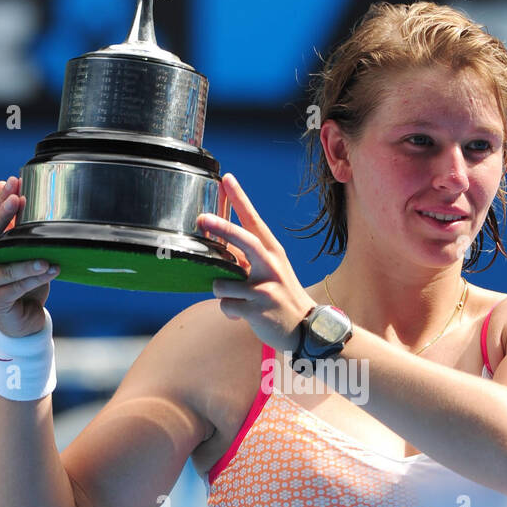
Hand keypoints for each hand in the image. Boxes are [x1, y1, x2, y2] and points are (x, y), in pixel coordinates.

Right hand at [0, 176, 59, 337]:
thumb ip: (14, 225)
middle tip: (18, 199)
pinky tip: (50, 271)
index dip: (0, 201)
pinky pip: (14, 288)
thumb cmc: (24, 283)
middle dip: (1, 216)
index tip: (14, 181)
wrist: (24, 320)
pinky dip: (33, 280)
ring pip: (4, 267)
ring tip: (46, 256)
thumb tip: (2, 185)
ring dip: (26, 260)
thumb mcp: (23, 252)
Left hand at [197, 173, 316, 351]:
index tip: (227, 178)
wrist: (305, 328)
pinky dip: (229, 311)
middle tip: (202, 218)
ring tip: (238, 299)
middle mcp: (271, 265)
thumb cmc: (280, 295)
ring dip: (221, 292)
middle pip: (243, 240)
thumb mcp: (268, 270)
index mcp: (272, 252)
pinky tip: (242, 314)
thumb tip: (217, 243)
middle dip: (221, 227)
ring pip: (221, 283)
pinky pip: (226, 305)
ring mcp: (265, 287)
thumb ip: (245, 257)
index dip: (240, 198)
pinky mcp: (259, 308)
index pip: (254, 220)